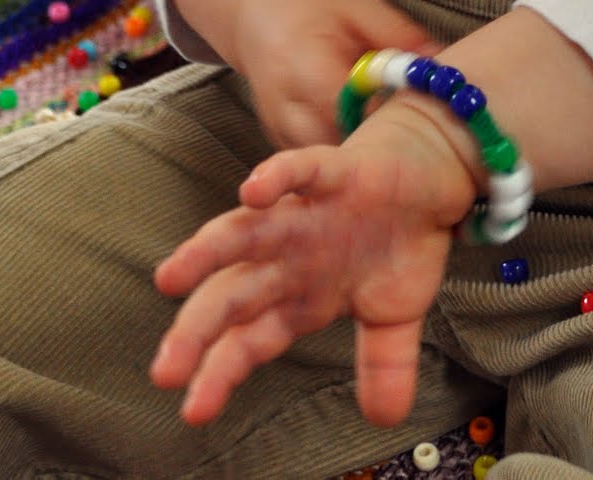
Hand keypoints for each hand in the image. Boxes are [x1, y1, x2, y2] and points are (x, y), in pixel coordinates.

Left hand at [150, 101, 477, 427]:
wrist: (427, 174)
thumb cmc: (397, 243)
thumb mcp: (395, 314)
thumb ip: (384, 364)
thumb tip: (385, 420)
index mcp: (299, 296)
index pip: (249, 339)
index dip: (222, 371)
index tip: (195, 410)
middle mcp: (289, 257)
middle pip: (232, 295)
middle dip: (197, 331)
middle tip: (165, 372)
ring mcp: (305, 214)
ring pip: (245, 233)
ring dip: (207, 252)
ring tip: (171, 277)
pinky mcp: (333, 172)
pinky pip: (300, 171)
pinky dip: (277, 177)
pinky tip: (251, 191)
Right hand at [230, 0, 438, 149]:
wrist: (256, 11)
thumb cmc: (312, 4)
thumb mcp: (358, 4)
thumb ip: (398, 34)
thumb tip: (441, 64)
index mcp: (305, 64)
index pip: (350, 108)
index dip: (388, 118)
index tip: (424, 116)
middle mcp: (285, 104)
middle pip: (339, 145)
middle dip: (378, 147)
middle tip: (416, 141)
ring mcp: (278, 128)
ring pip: (328, 162)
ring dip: (362, 156)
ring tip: (396, 147)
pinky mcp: (278, 141)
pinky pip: (317, 162)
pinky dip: (343, 160)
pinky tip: (370, 147)